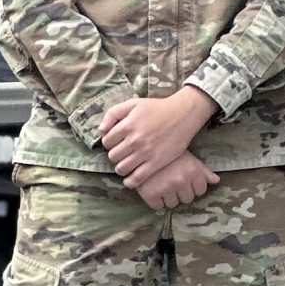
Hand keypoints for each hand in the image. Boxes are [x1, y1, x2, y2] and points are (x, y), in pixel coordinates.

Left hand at [102, 89, 217, 186]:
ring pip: (121, 169)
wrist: (183, 114)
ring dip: (121, 167)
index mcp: (127, 125)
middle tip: (124, 152)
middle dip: (115, 154)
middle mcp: (135, 140)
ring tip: (127, 163)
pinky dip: (130, 181)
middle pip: (112, 156)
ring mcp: (145, 153)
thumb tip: (101, 130)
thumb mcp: (134, 103)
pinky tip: (130, 178)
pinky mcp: (156, 163)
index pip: (106, 142)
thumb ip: (113, 113)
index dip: (110, 142)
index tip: (117, 142)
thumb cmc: (158, 108)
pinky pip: (136, 179)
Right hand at [134, 152, 219, 209]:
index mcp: (192, 171)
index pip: (201, 190)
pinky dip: (156, 201)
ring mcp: (166, 189)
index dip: (194, 187)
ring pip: (173, 204)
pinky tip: (154, 190)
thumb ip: (203, 170)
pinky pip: (158, 206)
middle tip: (174, 183)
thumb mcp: (188, 157)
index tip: (187, 182)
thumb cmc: (168, 150)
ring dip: (169, 197)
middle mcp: (181, 181)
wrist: (142, 147)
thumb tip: (216, 181)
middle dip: (182, 192)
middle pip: (188, 199)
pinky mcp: (150, 194)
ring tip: (163, 186)